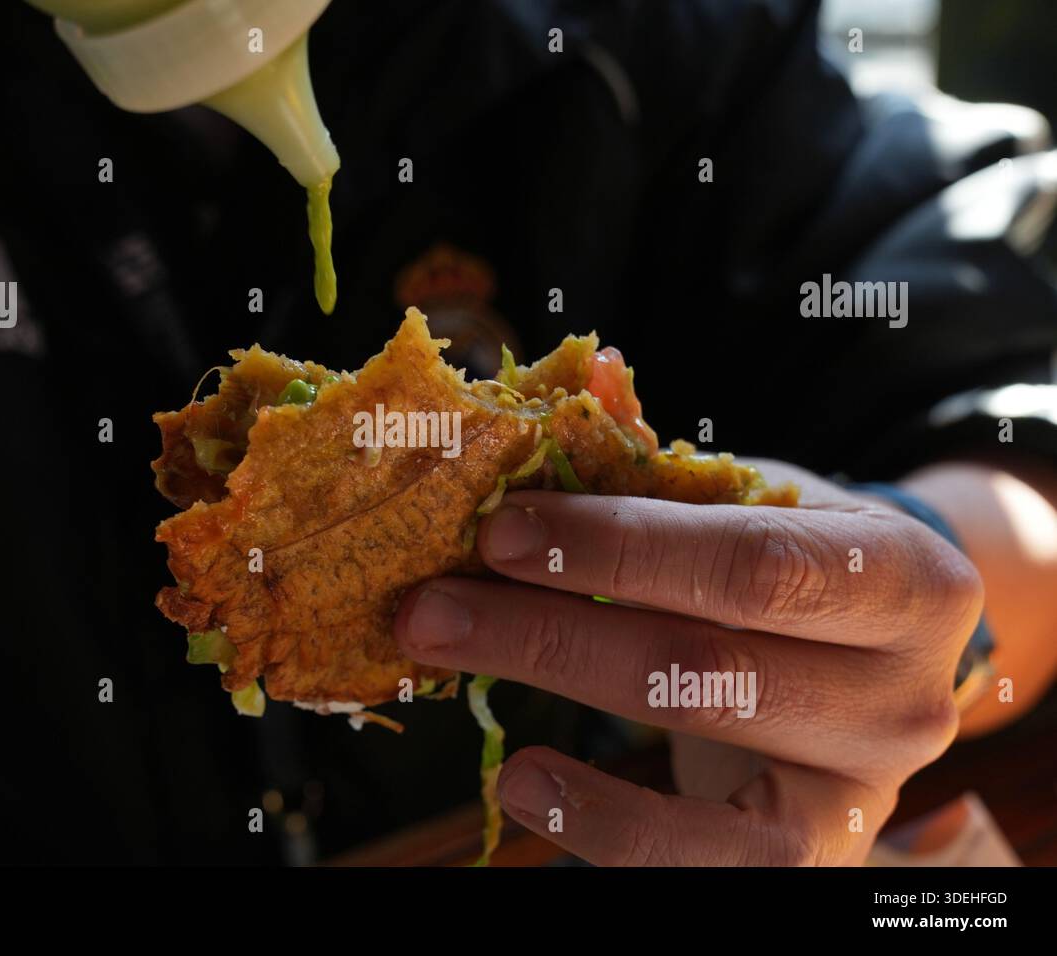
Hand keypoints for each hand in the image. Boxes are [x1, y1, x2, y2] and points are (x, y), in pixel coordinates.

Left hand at [394, 461, 982, 864]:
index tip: (500, 529)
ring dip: (552, 691)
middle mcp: (906, 689)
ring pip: (696, 743)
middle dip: (547, 624)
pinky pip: (701, 858)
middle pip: (703, 656)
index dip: (617, 545)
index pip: (749, 561)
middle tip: (431, 604)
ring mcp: (864, 785)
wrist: (868, 673)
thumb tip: (580, 376)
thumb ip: (664, 460)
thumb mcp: (751, 505)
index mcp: (903, 574)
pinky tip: (523, 779)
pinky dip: (601, 822)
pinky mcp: (813, 854)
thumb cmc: (795, 570)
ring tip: (446, 660)